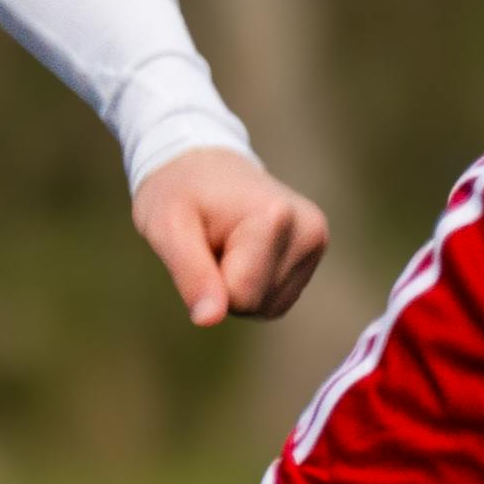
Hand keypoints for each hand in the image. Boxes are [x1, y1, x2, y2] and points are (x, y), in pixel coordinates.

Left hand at [132, 145, 329, 327]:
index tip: (202, 242)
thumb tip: (209, 320)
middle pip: (256, 303)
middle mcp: (310, 231)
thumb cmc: (178, 191)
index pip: (240, 296)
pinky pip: (275, 301)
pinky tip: (242, 252)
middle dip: (224, 286)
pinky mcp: (313, 255)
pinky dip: (252, 288)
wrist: (201, 163)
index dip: (209, 281)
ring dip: (237, 288)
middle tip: (211, 242)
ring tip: (226, 244)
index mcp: (277, 218)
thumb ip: (191, 275)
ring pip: (268, 306)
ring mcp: (316, 243)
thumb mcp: (167, 228)